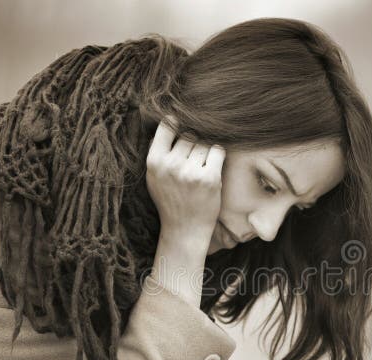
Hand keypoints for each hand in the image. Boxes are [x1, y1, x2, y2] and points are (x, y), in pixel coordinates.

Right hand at [146, 118, 224, 242]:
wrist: (185, 228)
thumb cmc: (170, 200)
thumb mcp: (154, 177)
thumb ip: (158, 151)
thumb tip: (170, 119)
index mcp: (154, 161)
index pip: (167, 126)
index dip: (176, 122)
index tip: (181, 123)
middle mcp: (171, 164)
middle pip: (189, 135)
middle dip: (193, 144)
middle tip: (193, 160)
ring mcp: (191, 171)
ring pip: (204, 143)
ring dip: (205, 152)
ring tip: (200, 167)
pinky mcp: (210, 178)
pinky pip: (218, 151)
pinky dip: (217, 155)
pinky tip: (212, 166)